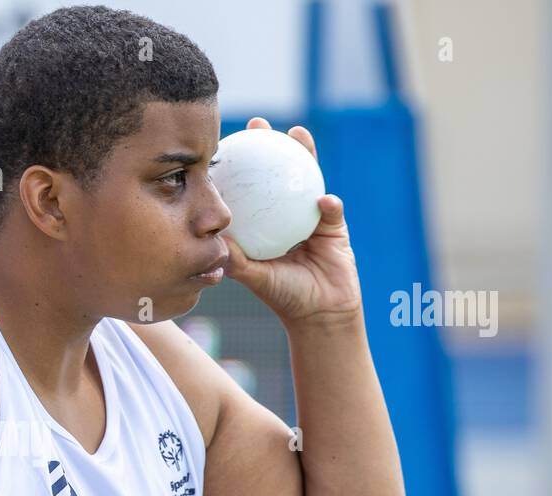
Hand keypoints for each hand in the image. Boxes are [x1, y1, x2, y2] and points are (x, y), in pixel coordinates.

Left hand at [223, 118, 362, 329]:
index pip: (247, 188)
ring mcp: (310, 217)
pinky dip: (327, 206)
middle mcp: (283, 215)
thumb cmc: (284, 297)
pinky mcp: (335, 226)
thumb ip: (236, 260)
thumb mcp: (255, 277)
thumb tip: (216, 238)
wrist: (320, 314)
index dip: (238, 166)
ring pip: (306, 179)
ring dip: (303, 154)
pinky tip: (322, 201)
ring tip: (297, 134)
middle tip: (258, 125)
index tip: (225, 144)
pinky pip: (332, 210)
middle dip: (268, 145)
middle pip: (276, 173)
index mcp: (263, 225)